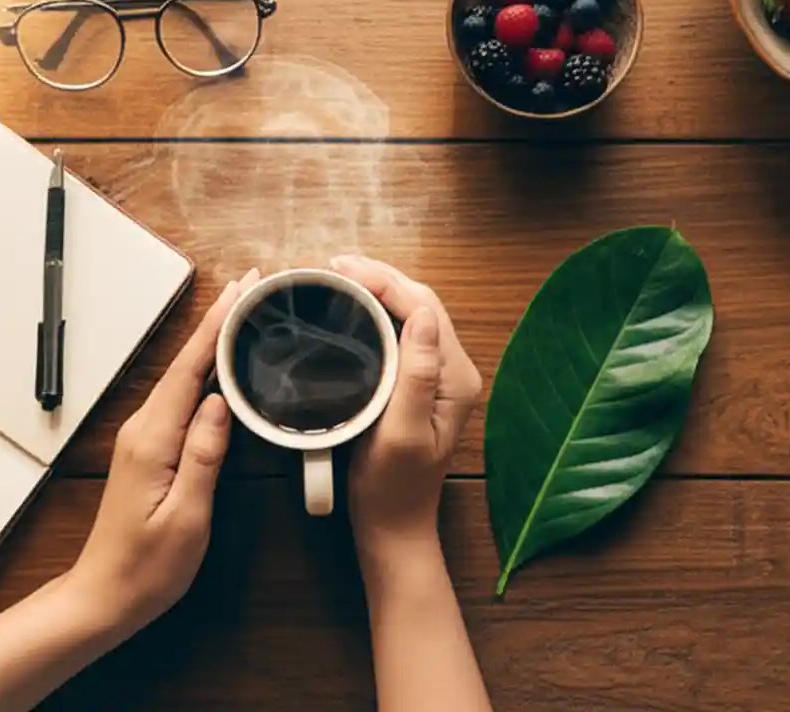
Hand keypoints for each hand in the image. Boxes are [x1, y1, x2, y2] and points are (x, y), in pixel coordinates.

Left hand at [65, 269, 259, 634]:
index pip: (191, 369)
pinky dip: (203, 372)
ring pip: (183, 377)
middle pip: (186, 363)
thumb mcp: (188, 514)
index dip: (217, 326)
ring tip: (244, 314)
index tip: (241, 291)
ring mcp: (143, 436)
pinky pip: (180, 398)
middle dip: (219, 322)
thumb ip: (204, 454)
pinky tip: (221, 367)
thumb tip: (221, 403)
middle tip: (253, 289)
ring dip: (212, 343)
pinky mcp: (149, 448)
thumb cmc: (147, 566)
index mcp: (153, 438)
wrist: (106, 594)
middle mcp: (143, 428)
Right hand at [330, 256, 482, 559]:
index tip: (342, 267)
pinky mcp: (418, 385)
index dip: (384, 280)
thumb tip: (422, 316)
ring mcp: (436, 378)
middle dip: (379, 276)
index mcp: (454, 378)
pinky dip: (375, 312)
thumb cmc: (392, 487)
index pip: (423, 308)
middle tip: (334, 264)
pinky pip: (400, 335)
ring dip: (377, 290)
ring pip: (409, 315)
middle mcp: (453, 371)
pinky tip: (352, 308)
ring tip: (339, 276)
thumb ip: (416, 375)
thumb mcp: (401, 433)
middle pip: (419, 304)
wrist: (392, 525)